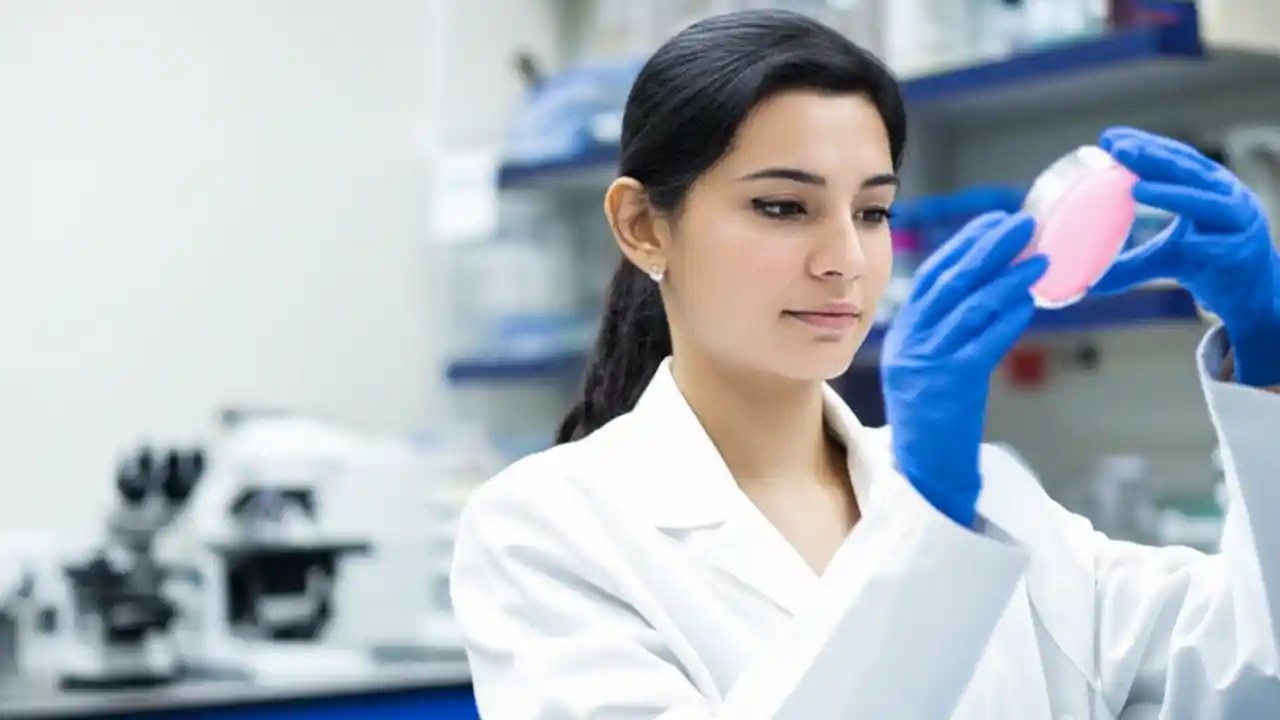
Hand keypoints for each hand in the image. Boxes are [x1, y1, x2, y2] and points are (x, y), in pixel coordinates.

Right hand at [882, 212, 1047, 527]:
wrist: (925, 475)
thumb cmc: (937, 421)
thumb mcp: (929, 367)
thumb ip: (947, 331)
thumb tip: (990, 289)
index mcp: (902, 336)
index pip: (933, 277)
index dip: (964, 244)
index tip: (995, 222)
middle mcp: (909, 345)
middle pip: (950, 282)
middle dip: (988, 247)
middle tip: (1024, 224)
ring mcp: (927, 364)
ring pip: (969, 307)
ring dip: (1007, 277)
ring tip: (1040, 257)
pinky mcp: (950, 386)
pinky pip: (984, 341)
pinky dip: (1008, 315)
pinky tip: (1031, 300)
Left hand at [1091, 126, 1279, 386]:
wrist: (1252, 294)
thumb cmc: (1207, 262)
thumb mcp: (1164, 257)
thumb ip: (1129, 263)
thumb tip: (1086, 280)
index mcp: (1207, 187)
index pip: (1174, 159)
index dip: (1144, 145)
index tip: (1109, 138)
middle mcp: (1225, 197)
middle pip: (1189, 171)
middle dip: (1153, 158)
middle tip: (1119, 149)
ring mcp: (1239, 222)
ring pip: (1208, 204)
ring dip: (1173, 194)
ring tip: (1138, 188)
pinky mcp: (1244, 252)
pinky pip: (1223, 245)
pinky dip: (1205, 242)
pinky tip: (1188, 240)